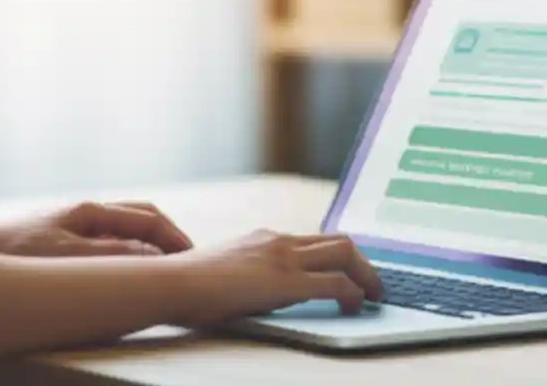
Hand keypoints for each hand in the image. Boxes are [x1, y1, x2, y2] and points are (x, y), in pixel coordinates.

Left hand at [0, 201, 193, 257]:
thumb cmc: (14, 249)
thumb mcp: (67, 256)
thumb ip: (112, 255)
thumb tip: (152, 256)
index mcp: (92, 211)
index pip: (150, 220)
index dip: (177, 240)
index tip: (195, 261)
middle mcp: (86, 212)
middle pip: (141, 218)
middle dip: (169, 238)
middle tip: (188, 263)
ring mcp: (74, 223)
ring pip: (125, 229)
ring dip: (148, 246)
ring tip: (163, 269)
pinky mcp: (61, 236)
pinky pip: (108, 240)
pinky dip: (127, 252)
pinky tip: (123, 272)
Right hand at [167, 230, 383, 325]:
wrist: (172, 282)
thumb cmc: (186, 285)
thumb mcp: (221, 271)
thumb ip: (243, 274)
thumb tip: (249, 290)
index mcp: (263, 238)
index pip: (313, 239)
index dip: (337, 256)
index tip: (348, 271)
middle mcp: (279, 241)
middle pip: (339, 240)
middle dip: (362, 263)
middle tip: (371, 286)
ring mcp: (285, 258)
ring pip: (346, 252)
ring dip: (367, 275)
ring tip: (373, 297)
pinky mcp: (288, 281)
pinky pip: (337, 283)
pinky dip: (355, 294)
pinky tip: (356, 307)